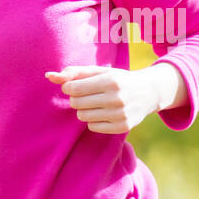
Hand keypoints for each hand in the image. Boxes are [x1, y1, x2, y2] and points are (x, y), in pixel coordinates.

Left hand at [45, 65, 160, 133]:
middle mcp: (116, 99)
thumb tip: (49, 76)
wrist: (149, 92)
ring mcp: (120, 115)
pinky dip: (94, 120)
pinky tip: (103, 112)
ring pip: (83, 117)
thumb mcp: (99, 71)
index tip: (74, 86)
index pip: (74, 89)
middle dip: (77, 99)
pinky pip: (93, 127)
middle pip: (77, 104)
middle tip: (87, 94)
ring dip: (84, 110)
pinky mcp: (122, 127)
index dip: (69, 88)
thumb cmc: (119, 79)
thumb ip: (74, 72)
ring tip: (96, 103)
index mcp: (110, 81)